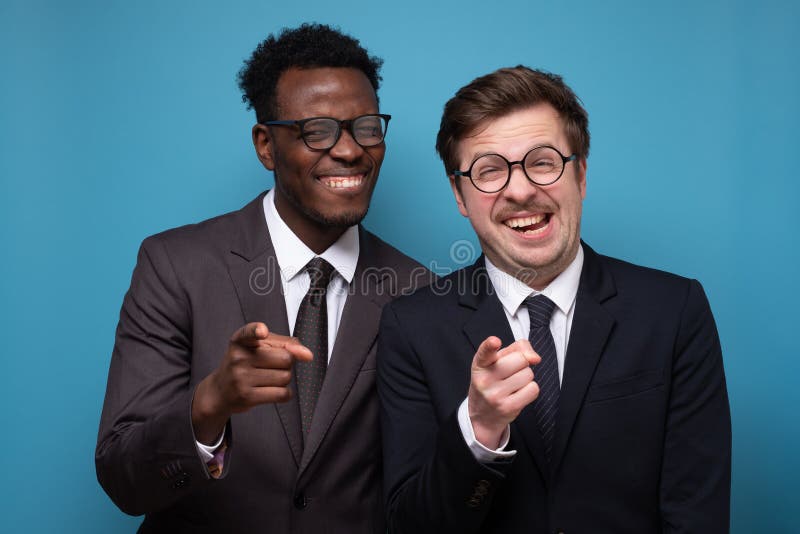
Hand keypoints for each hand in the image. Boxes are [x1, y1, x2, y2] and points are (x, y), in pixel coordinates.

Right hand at [191, 322, 311, 443]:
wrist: (220, 391)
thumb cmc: (245, 364)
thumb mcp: (259, 347)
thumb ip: (286, 344)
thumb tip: (307, 355)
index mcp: (241, 340)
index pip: (249, 332)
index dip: (257, 330)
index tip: (262, 331)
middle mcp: (238, 357)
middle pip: (285, 358)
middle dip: (286, 363)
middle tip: (271, 366)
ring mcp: (241, 378)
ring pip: (286, 377)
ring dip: (284, 379)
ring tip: (267, 378)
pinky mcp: (247, 396)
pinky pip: (283, 394)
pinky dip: (284, 393)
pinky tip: (271, 390)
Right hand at [468, 336, 540, 448]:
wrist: (482, 415)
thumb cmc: (492, 382)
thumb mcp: (497, 361)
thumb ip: (517, 349)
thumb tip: (535, 358)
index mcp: (480, 364)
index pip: (485, 352)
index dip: (490, 345)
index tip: (495, 341)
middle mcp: (485, 379)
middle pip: (520, 359)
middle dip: (522, 363)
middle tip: (511, 372)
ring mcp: (495, 394)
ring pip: (528, 374)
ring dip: (526, 378)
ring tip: (513, 384)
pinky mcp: (508, 407)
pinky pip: (533, 389)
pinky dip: (530, 390)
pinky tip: (518, 393)